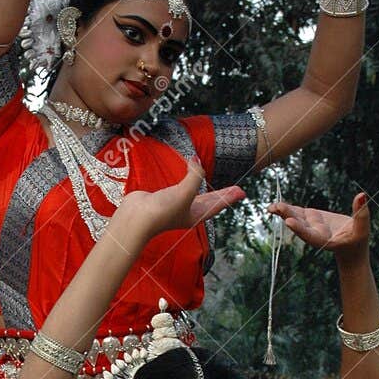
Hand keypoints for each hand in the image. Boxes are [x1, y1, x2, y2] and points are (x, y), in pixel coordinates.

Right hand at [122, 159, 245, 239]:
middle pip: (210, 202)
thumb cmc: (163, 210)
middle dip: (223, 196)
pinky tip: (189, 179)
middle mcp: (187, 212)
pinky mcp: (164, 199)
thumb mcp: (186, 192)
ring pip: (196, 196)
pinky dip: (188, 182)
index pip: (217, 204)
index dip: (229, 197)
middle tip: (236, 190)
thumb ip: (196, 174)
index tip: (242, 192)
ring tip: (216, 189)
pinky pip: (181, 188)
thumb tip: (196, 160)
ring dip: (207, 192)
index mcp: (196, 215)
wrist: (136, 218)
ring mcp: (175, 206)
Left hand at [268, 191, 370, 251]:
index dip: (300, 229)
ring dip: (283, 212)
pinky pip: (296, 213)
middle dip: (288, 216)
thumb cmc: (358, 240)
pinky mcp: (310, 218)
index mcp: (324, 241)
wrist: (350, 248)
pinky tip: (275, 206)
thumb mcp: (362, 229)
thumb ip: (362, 214)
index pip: (310, 235)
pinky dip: (286, 209)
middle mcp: (314, 234)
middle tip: (277, 208)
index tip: (289, 222)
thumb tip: (362, 195)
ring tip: (271, 207)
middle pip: (299, 225)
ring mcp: (310, 226)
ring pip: (295, 218)